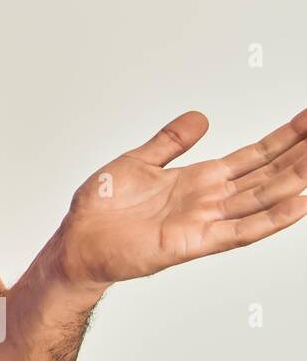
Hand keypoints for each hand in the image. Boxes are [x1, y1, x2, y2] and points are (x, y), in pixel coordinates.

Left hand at [61, 108, 306, 286]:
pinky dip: (270, 219)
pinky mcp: (192, 243)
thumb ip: (170, 141)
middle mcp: (208, 200)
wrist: (77, 241)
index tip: (306, 121)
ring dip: (294, 182)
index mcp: (198, 179)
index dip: (280, 140)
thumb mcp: (138, 161)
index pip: (251, 157)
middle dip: (297, 155)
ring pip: (261, 199)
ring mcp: (204, 221)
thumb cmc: (102, 209)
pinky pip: (239, 231)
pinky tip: (299, 204)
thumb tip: (202, 118)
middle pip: (266, 175)